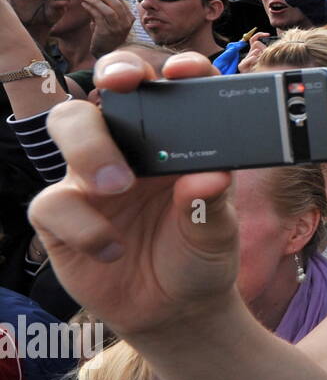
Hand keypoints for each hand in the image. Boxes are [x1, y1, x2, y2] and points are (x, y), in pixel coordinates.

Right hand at [27, 52, 239, 336]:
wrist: (174, 310)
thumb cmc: (199, 256)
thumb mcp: (219, 235)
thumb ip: (213, 207)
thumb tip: (209, 179)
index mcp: (178, 140)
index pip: (176, 88)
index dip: (179, 68)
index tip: (183, 70)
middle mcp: (132, 147)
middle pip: (110, 90)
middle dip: (115, 74)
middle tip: (124, 86)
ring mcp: (92, 176)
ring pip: (69, 126)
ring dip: (90, 146)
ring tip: (118, 184)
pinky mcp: (62, 214)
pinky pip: (54, 202)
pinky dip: (83, 226)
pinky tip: (113, 248)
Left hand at [84, 0, 136, 58]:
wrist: (107, 53)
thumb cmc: (109, 36)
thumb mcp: (111, 22)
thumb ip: (105, 10)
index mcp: (129, 18)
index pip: (121, 1)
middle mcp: (126, 22)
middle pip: (116, 3)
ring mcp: (117, 28)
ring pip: (108, 9)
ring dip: (96, 0)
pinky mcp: (107, 32)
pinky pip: (99, 16)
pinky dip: (91, 8)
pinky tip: (85, 4)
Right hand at [237, 32, 271, 72]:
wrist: (262, 79)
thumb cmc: (266, 69)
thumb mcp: (267, 56)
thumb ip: (264, 48)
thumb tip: (262, 38)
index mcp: (254, 51)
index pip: (254, 39)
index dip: (259, 34)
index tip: (268, 34)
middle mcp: (249, 55)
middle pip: (255, 44)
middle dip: (262, 49)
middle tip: (265, 56)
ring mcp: (245, 60)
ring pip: (253, 51)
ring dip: (259, 56)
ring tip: (261, 63)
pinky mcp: (242, 66)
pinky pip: (249, 58)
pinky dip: (253, 59)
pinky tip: (256, 62)